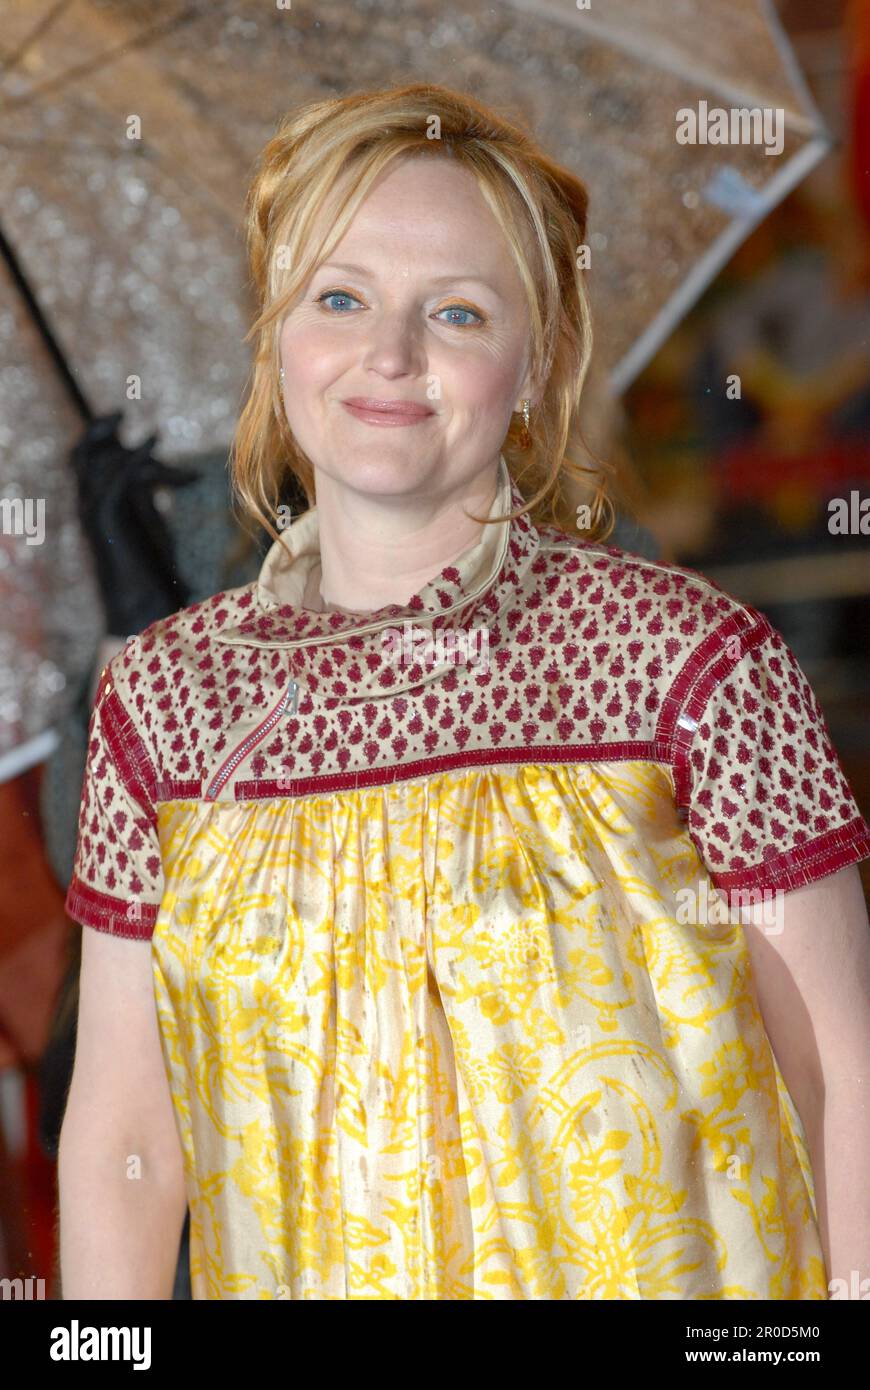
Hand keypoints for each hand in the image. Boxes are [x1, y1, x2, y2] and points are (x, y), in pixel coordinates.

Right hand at [70, 412, 200, 633]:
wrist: (143, 606)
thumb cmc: (153, 572)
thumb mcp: (153, 523)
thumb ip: (151, 496)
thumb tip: (170, 474)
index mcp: (98, 505)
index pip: (90, 461)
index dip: (110, 440)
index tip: (146, 432)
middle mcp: (89, 506)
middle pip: (80, 455)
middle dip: (98, 430)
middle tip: (121, 412)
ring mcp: (94, 514)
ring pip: (94, 462)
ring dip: (123, 444)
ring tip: (154, 436)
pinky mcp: (107, 522)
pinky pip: (115, 479)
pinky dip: (135, 457)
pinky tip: (154, 444)